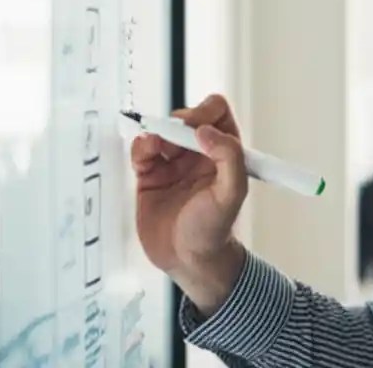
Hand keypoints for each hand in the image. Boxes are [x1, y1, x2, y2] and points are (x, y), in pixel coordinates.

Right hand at [131, 93, 248, 314]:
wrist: (188, 260)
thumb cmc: (213, 230)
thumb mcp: (232, 194)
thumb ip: (229, 157)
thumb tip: (206, 131)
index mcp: (224, 151)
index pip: (216, 112)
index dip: (204, 113)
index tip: (195, 130)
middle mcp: (199, 153)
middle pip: (185, 116)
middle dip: (177, 122)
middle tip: (172, 139)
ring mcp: (173, 163)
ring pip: (161, 130)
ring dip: (156, 132)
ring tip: (154, 148)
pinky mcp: (150, 175)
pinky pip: (142, 149)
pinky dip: (140, 146)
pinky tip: (144, 155)